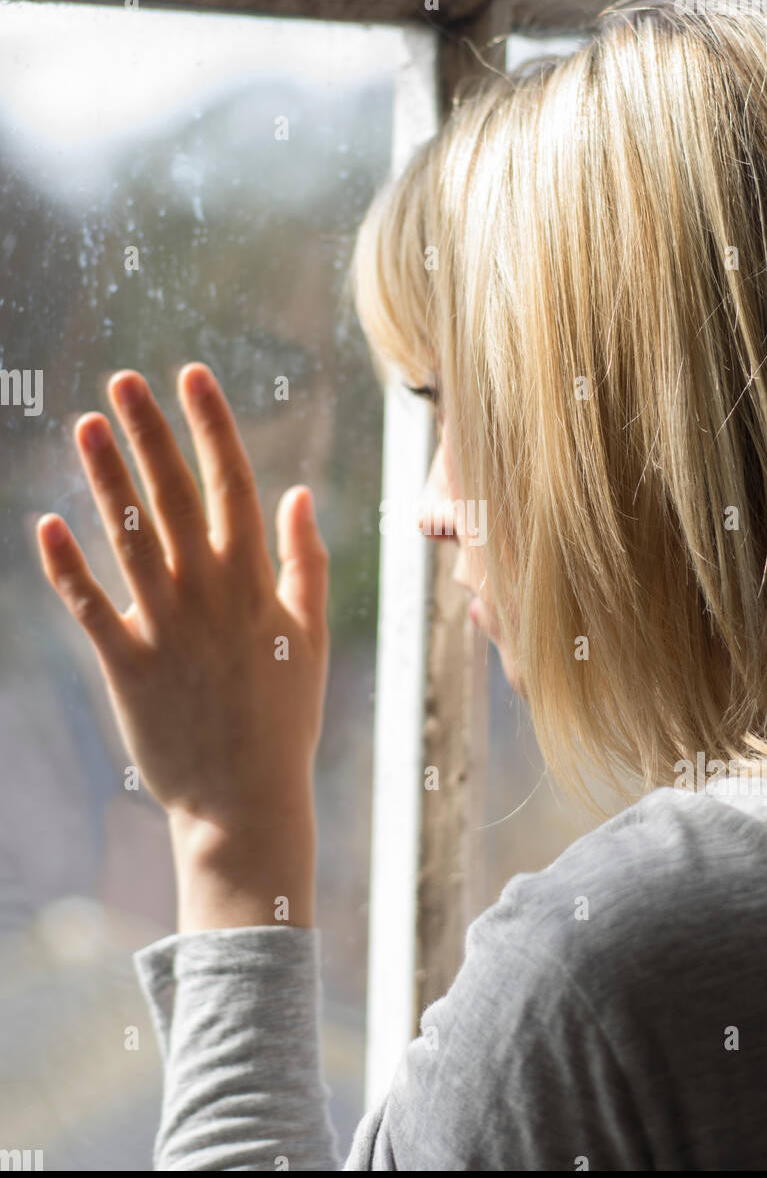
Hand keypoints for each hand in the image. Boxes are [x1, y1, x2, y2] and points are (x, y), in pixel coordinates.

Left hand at [36, 364, 329, 844]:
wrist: (246, 802)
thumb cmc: (283, 719)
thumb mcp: (308, 637)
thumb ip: (304, 563)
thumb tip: (299, 494)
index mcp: (255, 581)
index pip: (232, 482)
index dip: (211, 424)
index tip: (191, 375)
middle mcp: (208, 592)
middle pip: (174, 494)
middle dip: (149, 431)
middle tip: (123, 380)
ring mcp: (165, 626)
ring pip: (129, 536)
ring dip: (105, 477)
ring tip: (85, 425)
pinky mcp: (126, 663)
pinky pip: (88, 605)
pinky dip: (66, 564)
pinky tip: (46, 521)